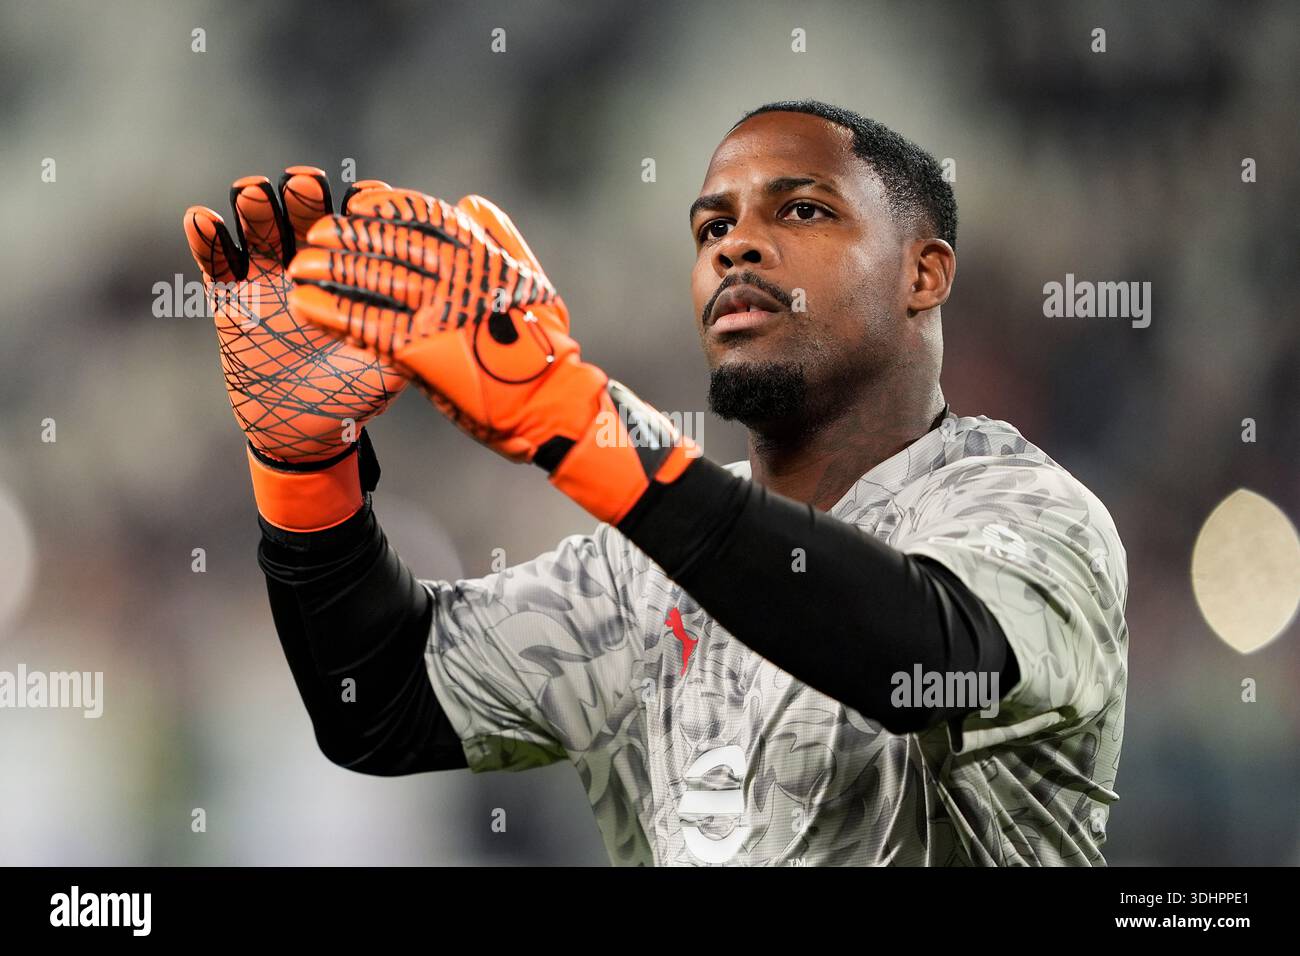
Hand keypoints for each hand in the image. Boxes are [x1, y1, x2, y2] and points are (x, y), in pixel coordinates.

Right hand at [182, 167, 407, 463]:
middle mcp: (309, 262)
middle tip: (306, 184)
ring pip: (258, 227)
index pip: (357, 227)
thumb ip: (404, 336)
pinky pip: (215, 261)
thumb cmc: (353, 392)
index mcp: (350, 271)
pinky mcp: (228, 296)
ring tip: (253, 193)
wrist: (302, 430)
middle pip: (305, 214)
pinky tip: (201, 218)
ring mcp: (266, 274)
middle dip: (305, 195)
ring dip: (256, 205)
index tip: (368, 197)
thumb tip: (440, 316)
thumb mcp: (385, 366)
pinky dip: (207, 238)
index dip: (362, 208)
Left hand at [285, 189, 697, 523]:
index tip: (359, 203)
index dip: (386, 206)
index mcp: (482, 253)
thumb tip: (471, 203)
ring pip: (371, 276)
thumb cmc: (546, 346)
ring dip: (329, 269)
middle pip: (387, 241)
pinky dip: (331, 311)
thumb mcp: (531, 281)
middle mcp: (457, 274)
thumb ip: (501, 238)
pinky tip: (306, 305)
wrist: (548, 403)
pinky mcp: (419, 349)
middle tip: (315, 234)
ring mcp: (437, 310)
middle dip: (346, 234)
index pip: (423, 214)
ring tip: (299, 268)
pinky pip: (363, 322)